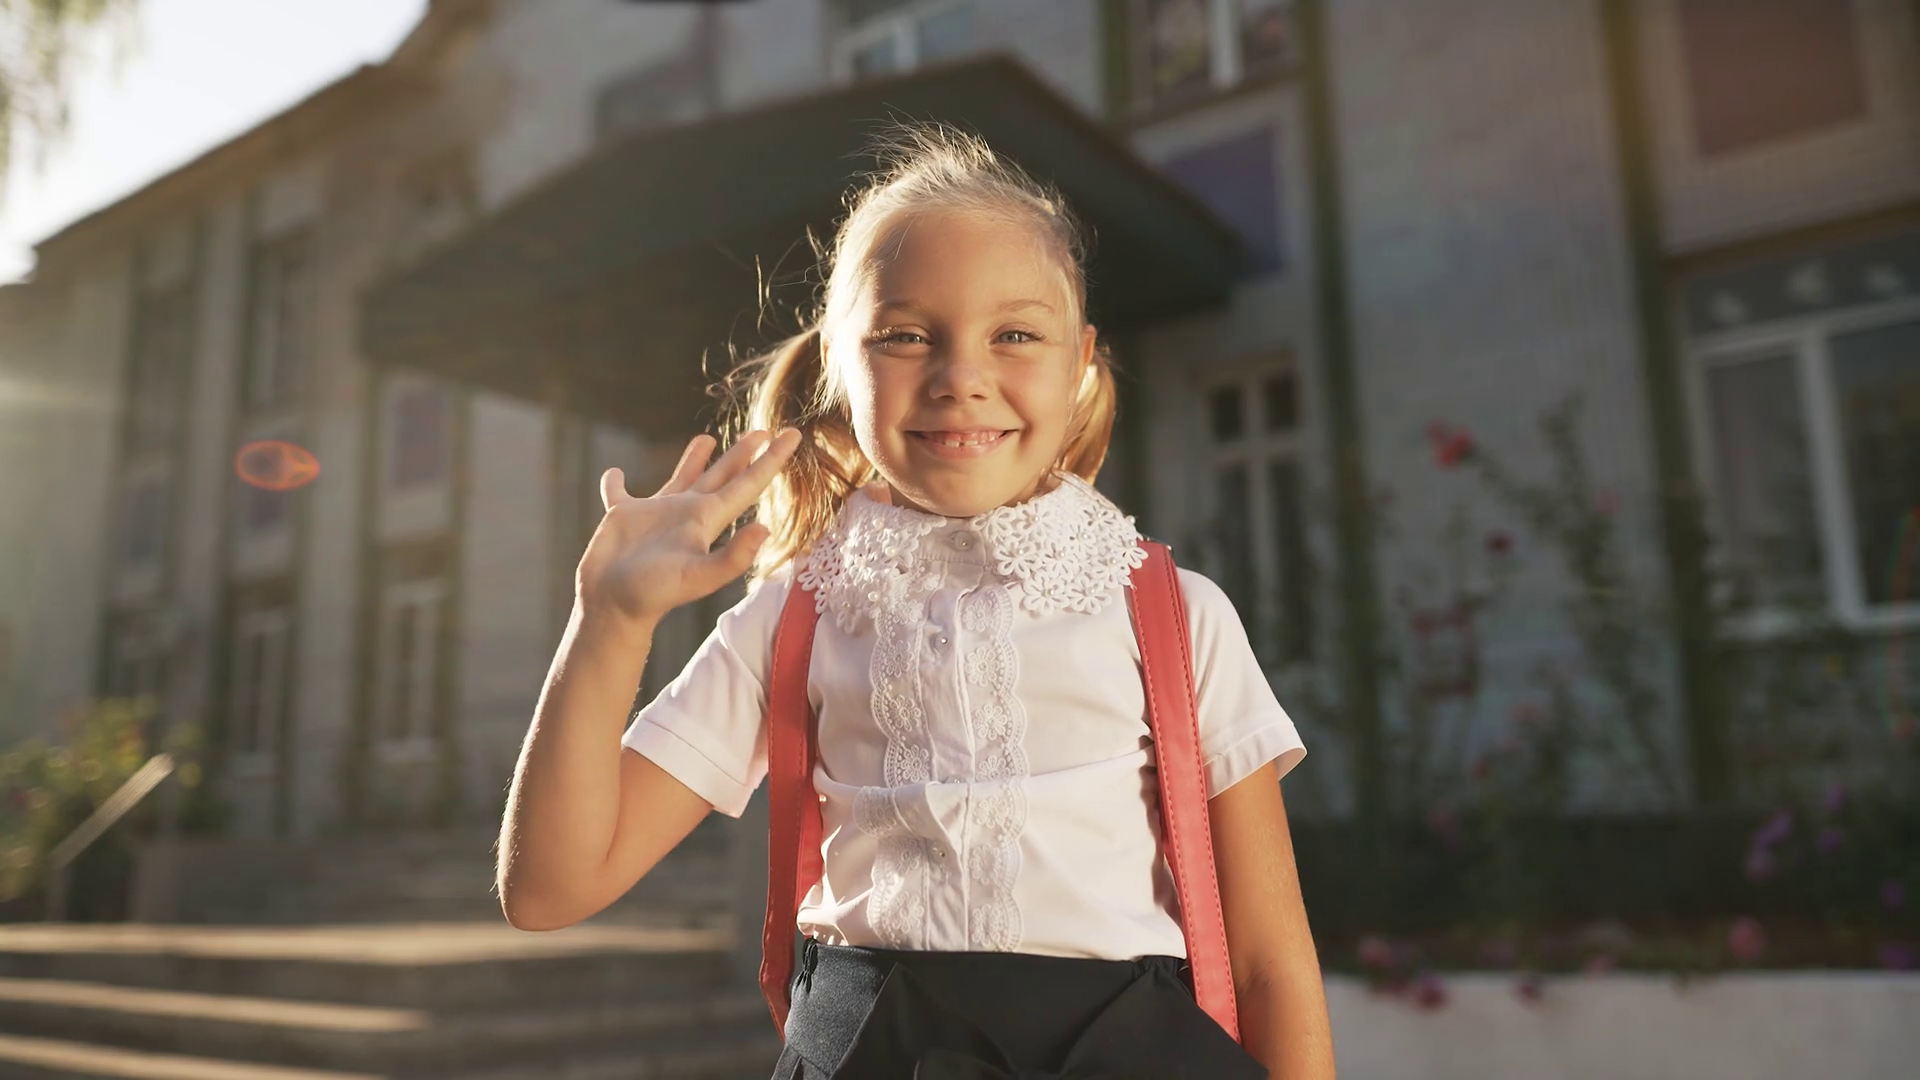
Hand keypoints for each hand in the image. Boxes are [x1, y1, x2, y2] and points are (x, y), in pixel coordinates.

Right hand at [577, 428, 800, 629]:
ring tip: (708, 438)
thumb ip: (732, 558)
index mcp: (707, 520)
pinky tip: (614, 473)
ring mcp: (656, 514)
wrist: (613, 609)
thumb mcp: (697, 576)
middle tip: (764, 430)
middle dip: (744, 453)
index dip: (772, 459)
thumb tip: (765, 528)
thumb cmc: (654, 594)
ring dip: (695, 459)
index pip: (748, 483)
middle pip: (723, 476)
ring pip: (682, 478)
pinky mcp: (622, 517)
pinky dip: (615, 483)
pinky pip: (620, 493)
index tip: (794, 434)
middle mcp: (687, 513)